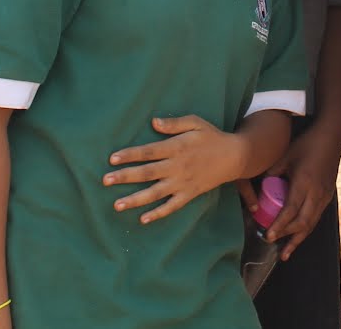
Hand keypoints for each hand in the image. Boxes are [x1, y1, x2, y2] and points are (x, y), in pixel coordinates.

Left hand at [104, 115, 242, 223]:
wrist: (234, 156)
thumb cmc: (212, 137)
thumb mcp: (195, 122)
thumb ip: (174, 124)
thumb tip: (153, 122)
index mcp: (176, 147)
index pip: (148, 152)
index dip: (130, 155)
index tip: (112, 159)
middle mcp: (177, 167)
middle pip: (147, 173)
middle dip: (125, 177)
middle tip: (105, 180)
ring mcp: (183, 182)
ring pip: (155, 193)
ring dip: (136, 199)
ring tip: (117, 205)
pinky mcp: (189, 194)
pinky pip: (172, 206)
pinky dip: (158, 213)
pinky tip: (143, 219)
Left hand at [263, 121, 340, 257]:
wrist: (331, 139)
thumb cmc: (306, 145)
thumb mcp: (285, 156)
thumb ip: (271, 172)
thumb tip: (258, 187)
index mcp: (304, 183)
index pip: (291, 211)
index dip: (279, 225)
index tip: (268, 235)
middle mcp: (316, 194)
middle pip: (302, 223)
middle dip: (287, 237)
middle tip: (272, 244)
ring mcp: (324, 196)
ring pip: (311, 224)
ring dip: (298, 239)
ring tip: (286, 253)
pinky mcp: (328, 196)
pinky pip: (316, 218)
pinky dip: (305, 229)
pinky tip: (298, 235)